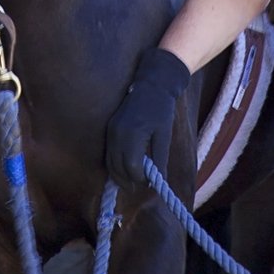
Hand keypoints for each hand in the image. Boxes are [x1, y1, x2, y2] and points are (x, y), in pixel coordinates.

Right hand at [105, 47, 190, 191]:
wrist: (151, 85)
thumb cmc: (161, 109)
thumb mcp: (164, 135)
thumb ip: (160, 158)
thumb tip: (159, 180)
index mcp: (133, 134)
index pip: (131, 166)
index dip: (140, 178)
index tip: (150, 182)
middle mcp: (117, 133)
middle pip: (117, 167)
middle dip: (127, 180)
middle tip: (138, 188)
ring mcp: (111, 130)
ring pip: (110, 162)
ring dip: (118, 175)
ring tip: (131, 183)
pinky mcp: (109, 129)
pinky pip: (108, 153)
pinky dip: (114, 164)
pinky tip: (124, 170)